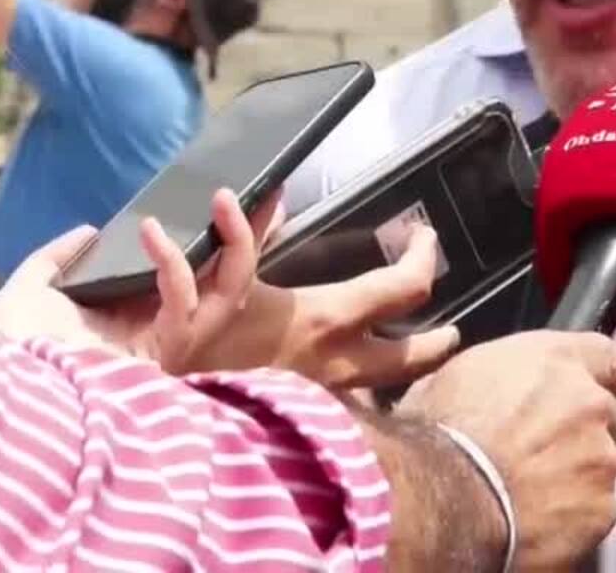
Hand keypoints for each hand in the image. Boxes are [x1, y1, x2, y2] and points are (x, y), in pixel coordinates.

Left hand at [0, 187, 267, 373]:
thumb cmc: (4, 347)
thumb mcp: (32, 288)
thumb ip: (59, 258)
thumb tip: (90, 231)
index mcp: (137, 322)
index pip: (201, 276)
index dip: (228, 239)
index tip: (250, 197)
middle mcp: (161, 335)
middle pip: (231, 284)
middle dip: (253, 237)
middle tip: (265, 193)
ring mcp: (166, 347)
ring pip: (227, 294)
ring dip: (236, 242)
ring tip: (222, 198)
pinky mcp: (158, 354)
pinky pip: (181, 303)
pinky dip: (173, 264)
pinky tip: (153, 232)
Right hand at [198, 223, 461, 394]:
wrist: (166, 417)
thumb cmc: (192, 342)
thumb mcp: (222, 280)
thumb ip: (248, 237)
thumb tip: (270, 197)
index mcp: (327, 317)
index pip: (406, 286)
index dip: (425, 257)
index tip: (424, 239)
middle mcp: (338, 361)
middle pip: (414, 356)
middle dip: (437, 343)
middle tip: (449, 331)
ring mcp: (324, 396)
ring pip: (384, 387)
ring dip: (400, 371)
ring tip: (408, 354)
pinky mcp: (302, 418)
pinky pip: (346, 408)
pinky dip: (356, 394)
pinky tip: (347, 385)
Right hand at [397, 330, 615, 570]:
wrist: (442, 498)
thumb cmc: (440, 435)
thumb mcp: (456, 376)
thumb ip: (501, 375)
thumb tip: (491, 385)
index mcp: (557, 361)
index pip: (610, 359)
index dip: (601, 379)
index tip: (593, 391)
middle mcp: (590, 403)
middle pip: (606, 416)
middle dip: (583, 432)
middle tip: (541, 451)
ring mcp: (601, 458)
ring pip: (602, 466)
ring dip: (578, 475)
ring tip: (531, 492)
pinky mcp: (602, 508)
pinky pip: (595, 511)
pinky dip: (574, 516)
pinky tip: (537, 519)